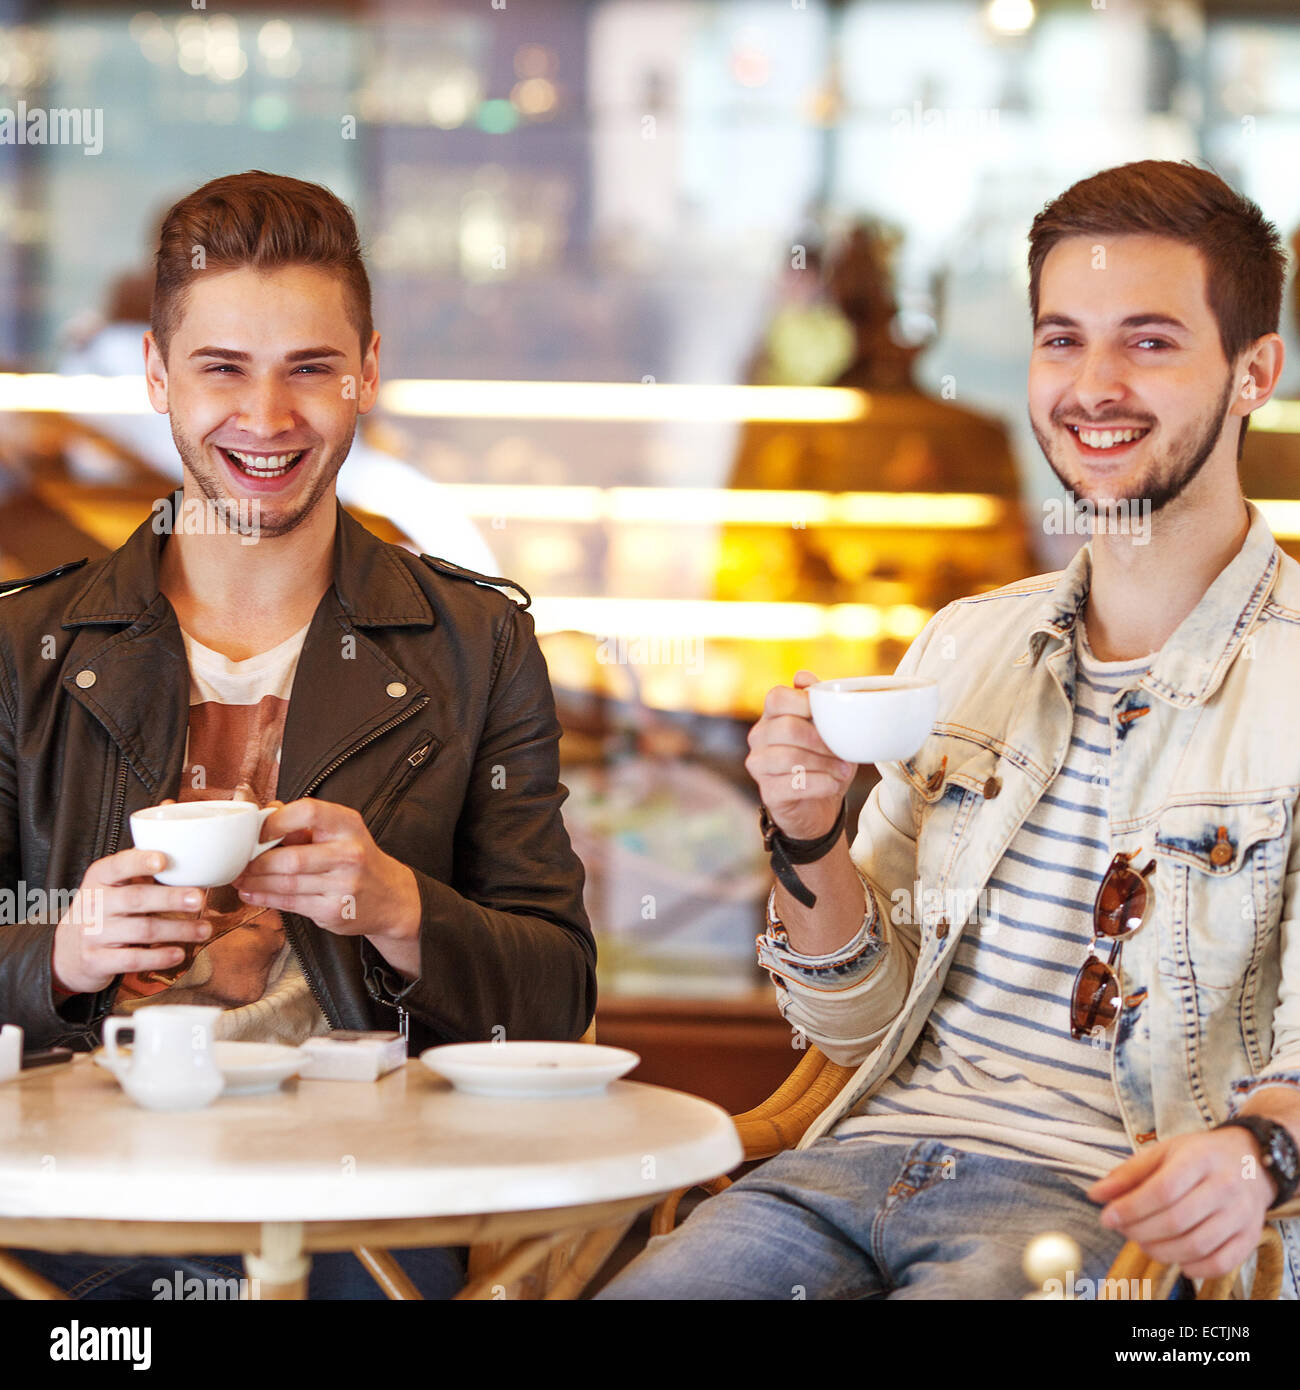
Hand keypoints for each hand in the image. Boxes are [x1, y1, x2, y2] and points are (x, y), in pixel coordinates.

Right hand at [51, 825, 210, 996]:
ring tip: (205, 929)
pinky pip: (132, 960)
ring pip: (141, 931)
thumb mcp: (114, 878)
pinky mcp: (98, 961)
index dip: (139, 862)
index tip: (163, 860)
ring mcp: (94, 934)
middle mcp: (94, 903)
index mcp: (100, 877)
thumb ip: (142, 850)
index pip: (117, 865)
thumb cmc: (105, 906)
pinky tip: (180, 953)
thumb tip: (168, 805)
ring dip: (177, 930)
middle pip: (136, 900)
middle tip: (200, 898)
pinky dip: (159, 958)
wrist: (68, 951)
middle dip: (171, 899)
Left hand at [231, 797, 419, 941]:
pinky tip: (251, 893)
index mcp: (349, 825)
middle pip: (292, 858)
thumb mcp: (341, 832)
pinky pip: (290, 903)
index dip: (277, 821)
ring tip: (239, 877)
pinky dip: (265, 897)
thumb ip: (305, 822)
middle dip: (257, 862)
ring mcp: (344, 885)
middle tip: (238, 862)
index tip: (258, 831)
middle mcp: (350, 853)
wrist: (391, 897)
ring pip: (287, 883)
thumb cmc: (357, 859)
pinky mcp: (334, 910)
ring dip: (255, 881)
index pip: (309, 812)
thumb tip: (266, 812)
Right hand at [745, 670, 855, 840]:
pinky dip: (820, 784)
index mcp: (773, 715)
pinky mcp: (767, 792)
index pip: (776, 697)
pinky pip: (792, 784)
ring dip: (823, 764)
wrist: (821, 803)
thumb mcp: (829, 729)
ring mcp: (759, 765)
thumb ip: (819, 703)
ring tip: (844, 771)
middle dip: (820, 740)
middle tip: (843, 752)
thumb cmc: (824, 759)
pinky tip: (833, 785)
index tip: (829, 715)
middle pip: (785, 728)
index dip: (803, 702)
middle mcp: (759, 737)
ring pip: (787, 757)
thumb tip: (802, 677)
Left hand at [1087, 1129, 1275, 1279]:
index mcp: (1199, 1159)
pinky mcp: (1250, 1237)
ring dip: (1161, 1251)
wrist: (1251, 1161)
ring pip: (1196, 1245)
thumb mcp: (1162, 1152)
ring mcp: (1241, 1214)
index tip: (1106, 1218)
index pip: (1162, 1190)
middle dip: (1140, 1231)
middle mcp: (1225, 1186)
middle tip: (1123, 1231)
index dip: (1131, 1208)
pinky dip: (1193, 1268)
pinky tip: (1175, 1258)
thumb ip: (1128, 1174)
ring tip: (1143, 1242)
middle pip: (1176, 1220)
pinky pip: (1220, 1263)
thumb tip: (1095, 1195)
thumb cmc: (1199, 1156)